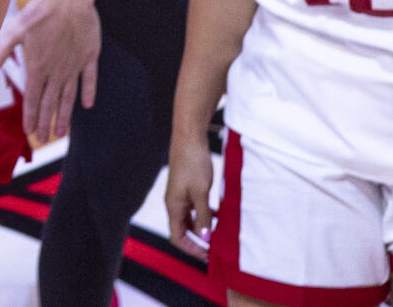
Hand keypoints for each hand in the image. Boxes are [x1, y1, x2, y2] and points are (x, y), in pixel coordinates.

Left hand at [0, 0, 99, 140]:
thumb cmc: (40, 11)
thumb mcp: (14, 30)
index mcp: (37, 66)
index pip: (33, 99)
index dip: (30, 117)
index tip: (29, 132)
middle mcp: (57, 71)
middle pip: (50, 103)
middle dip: (45, 123)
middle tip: (43, 139)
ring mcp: (75, 65)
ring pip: (69, 97)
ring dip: (64, 116)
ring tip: (61, 133)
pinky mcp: (89, 56)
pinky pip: (90, 79)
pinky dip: (88, 92)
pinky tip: (88, 105)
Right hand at [164, 129, 217, 256]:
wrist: (189, 137)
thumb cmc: (192, 163)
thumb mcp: (201, 192)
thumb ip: (203, 216)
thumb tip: (205, 238)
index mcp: (173, 206)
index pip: (177, 237)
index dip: (191, 249)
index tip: (207, 255)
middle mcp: (174, 203)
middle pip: (183, 230)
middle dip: (199, 241)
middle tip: (216, 248)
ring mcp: (181, 195)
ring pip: (191, 219)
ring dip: (204, 227)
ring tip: (220, 232)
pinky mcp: (188, 187)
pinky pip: (196, 208)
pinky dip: (206, 214)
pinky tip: (218, 214)